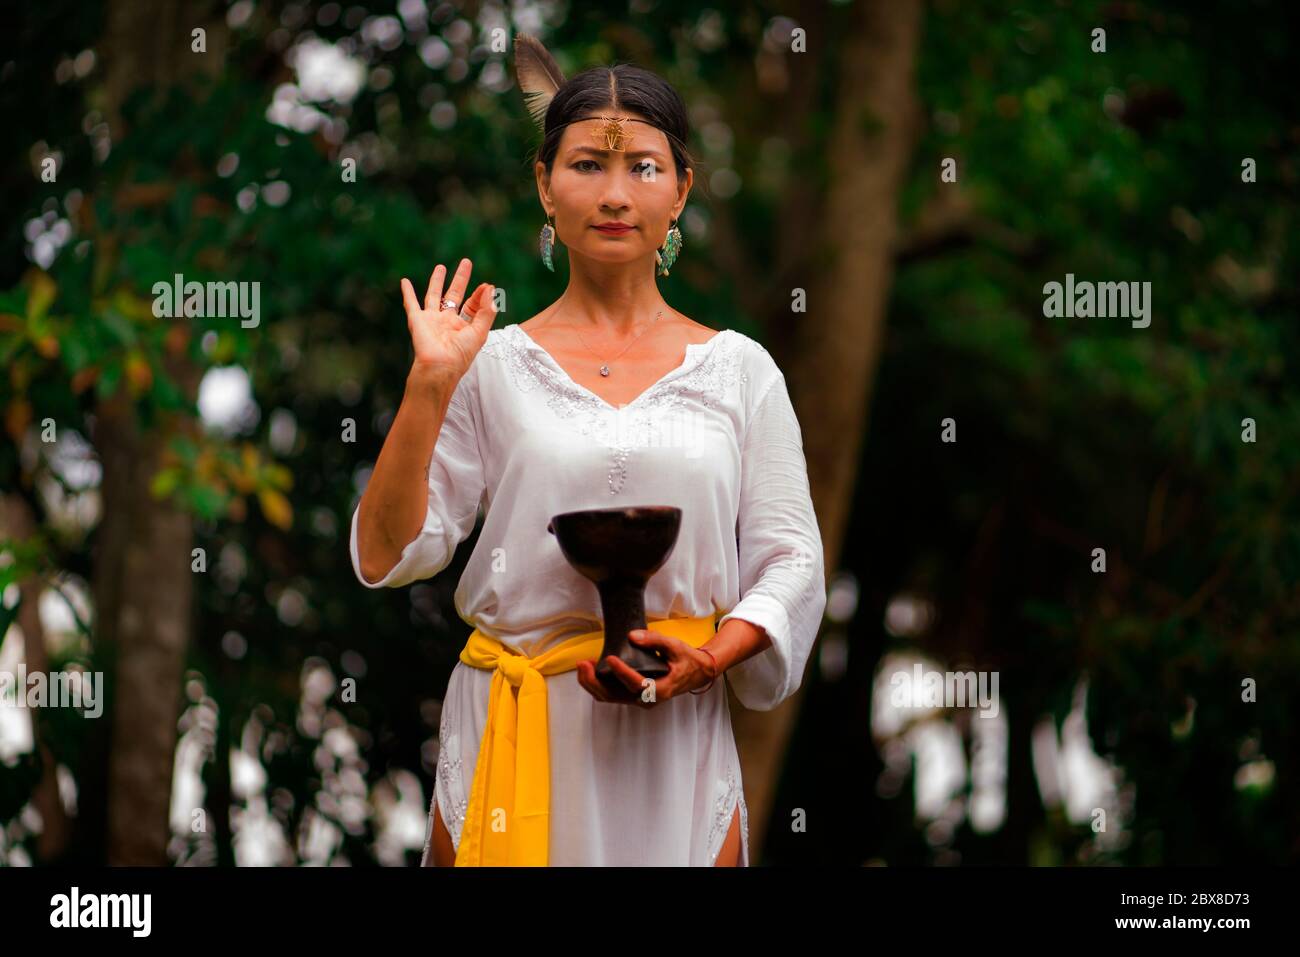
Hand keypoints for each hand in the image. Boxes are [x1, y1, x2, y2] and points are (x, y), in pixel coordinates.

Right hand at [399, 258, 497, 381]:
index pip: (472, 305)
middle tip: (466, 262)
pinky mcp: (417, 320)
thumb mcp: (480, 332)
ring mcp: (432, 320)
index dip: (480, 295)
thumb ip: (487, 311)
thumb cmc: (461, 354)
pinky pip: (411, 303)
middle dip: (460, 279)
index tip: (486, 286)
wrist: (439, 366)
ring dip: (437, 281)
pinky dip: (407, 293)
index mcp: (463, 326)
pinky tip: (405, 281)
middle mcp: (447, 321)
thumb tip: (491, 289)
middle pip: (454, 295)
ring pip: (434, 295)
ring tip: (441, 266)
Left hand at [575, 630, 718, 708]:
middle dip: (594, 681)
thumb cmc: (686, 660)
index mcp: (660, 690)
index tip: (610, 658)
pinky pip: (610, 694)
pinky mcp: (631, 695)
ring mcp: (637, 699)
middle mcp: (646, 699)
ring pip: (608, 697)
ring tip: (582, 665)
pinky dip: (597, 683)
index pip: (637, 684)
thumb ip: (655, 640)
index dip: (622, 672)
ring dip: (592, 683)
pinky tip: (590, 668)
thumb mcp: (675, 646)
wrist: (695, 673)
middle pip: (614, 696)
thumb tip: (632, 636)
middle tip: (583, 664)